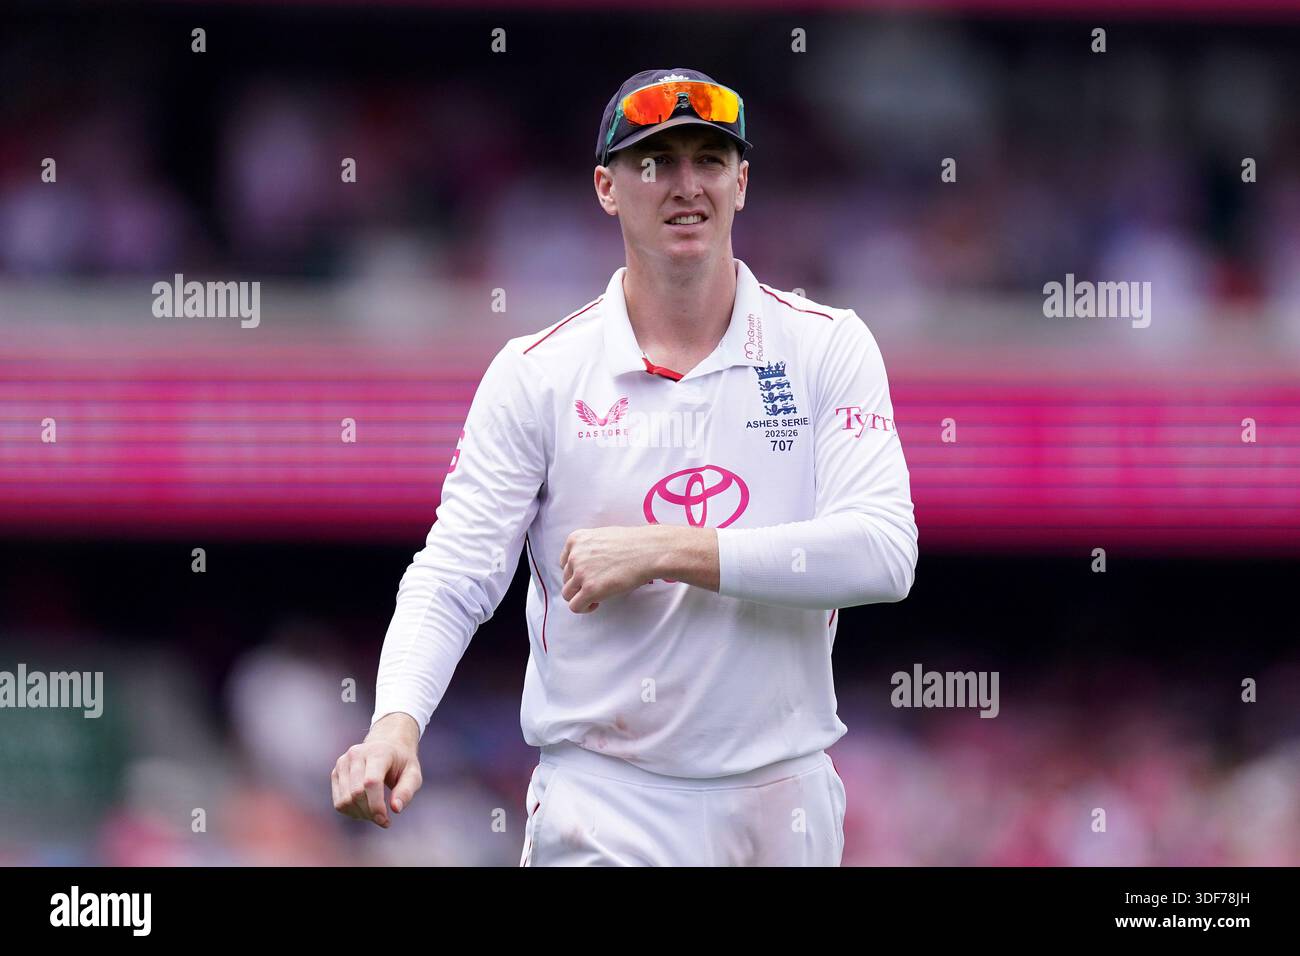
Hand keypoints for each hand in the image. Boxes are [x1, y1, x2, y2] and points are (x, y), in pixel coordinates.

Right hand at [331, 713, 421, 827]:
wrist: (387, 745)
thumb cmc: (402, 763)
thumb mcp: (413, 774)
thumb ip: (406, 791)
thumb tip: (395, 809)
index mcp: (378, 752)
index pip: (371, 782)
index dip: (376, 805)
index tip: (385, 821)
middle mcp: (356, 754)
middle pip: (356, 793)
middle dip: (370, 812)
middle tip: (383, 818)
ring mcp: (343, 762)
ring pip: (345, 801)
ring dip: (360, 814)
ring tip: (375, 812)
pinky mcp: (335, 772)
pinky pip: (339, 802)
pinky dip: (351, 812)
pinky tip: (365, 808)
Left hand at [559, 526, 662, 612]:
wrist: (648, 551)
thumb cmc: (633, 544)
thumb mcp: (603, 537)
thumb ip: (589, 549)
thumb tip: (588, 565)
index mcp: (576, 539)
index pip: (564, 562)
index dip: (576, 572)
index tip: (588, 576)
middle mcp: (574, 555)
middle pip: (566, 578)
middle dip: (579, 584)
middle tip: (597, 585)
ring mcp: (580, 573)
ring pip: (568, 594)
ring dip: (580, 596)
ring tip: (597, 595)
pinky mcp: (589, 589)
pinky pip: (575, 606)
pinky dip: (584, 608)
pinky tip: (596, 603)